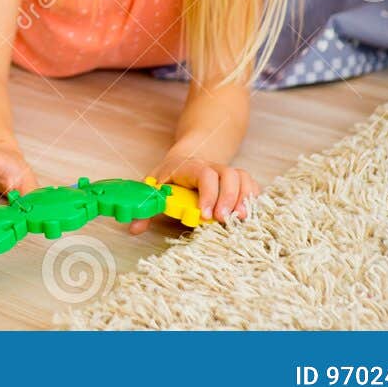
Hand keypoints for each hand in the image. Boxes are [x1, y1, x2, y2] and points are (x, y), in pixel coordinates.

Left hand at [128, 154, 260, 233]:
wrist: (186, 158)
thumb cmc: (170, 177)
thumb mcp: (154, 188)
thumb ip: (147, 208)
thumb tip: (134, 228)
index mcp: (189, 167)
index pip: (204, 174)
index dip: (208, 193)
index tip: (205, 215)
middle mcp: (211, 166)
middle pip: (228, 174)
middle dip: (228, 198)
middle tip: (223, 220)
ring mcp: (225, 172)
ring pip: (242, 177)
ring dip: (243, 198)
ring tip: (239, 219)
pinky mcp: (237, 180)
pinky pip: (251, 184)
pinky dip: (253, 198)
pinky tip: (248, 213)